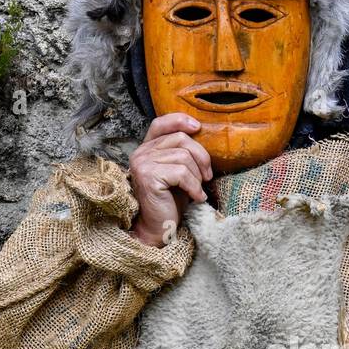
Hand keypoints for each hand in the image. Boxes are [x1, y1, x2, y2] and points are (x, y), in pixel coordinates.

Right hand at [128, 113, 212, 246]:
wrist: (159, 227)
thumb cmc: (171, 201)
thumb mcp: (178, 172)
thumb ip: (182, 153)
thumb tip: (203, 137)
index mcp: (147, 148)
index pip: (161, 123)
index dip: (180, 120)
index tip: (198, 127)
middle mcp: (141, 153)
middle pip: (180, 139)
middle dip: (201, 157)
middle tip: (207, 176)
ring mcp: (143, 164)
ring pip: (183, 156)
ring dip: (197, 176)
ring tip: (198, 190)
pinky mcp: (149, 177)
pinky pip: (181, 173)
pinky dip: (194, 186)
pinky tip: (196, 197)